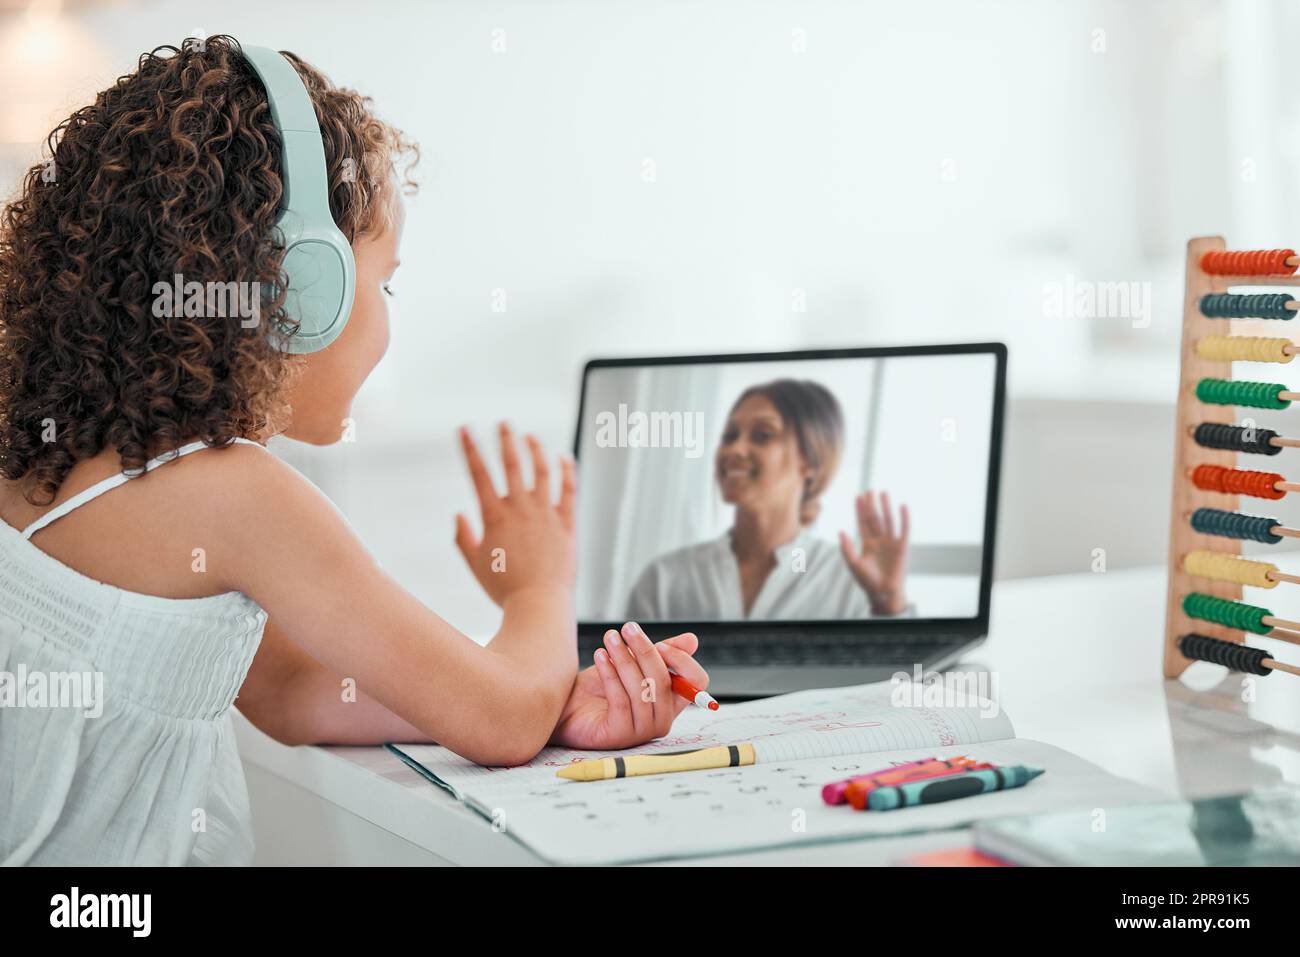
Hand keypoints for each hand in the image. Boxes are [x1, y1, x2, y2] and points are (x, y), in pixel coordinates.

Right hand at [454, 423, 575, 606]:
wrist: (539, 604)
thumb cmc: (503, 588)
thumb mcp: (475, 564)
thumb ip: (463, 538)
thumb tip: (458, 515)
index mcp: (494, 516)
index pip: (478, 474)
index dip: (470, 449)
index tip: (465, 428)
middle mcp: (521, 509)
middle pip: (512, 464)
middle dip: (505, 440)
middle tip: (503, 423)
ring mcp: (546, 514)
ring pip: (542, 471)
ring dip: (536, 450)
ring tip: (530, 437)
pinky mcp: (567, 523)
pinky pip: (568, 490)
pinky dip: (567, 471)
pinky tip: (564, 458)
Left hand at [550, 624, 708, 749]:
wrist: (566, 709)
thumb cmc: (600, 687)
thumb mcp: (632, 664)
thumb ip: (661, 654)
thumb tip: (692, 640)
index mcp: (671, 703)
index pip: (697, 682)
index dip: (682, 660)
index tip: (660, 644)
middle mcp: (662, 720)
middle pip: (664, 681)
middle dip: (645, 650)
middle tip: (627, 628)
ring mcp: (642, 731)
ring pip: (641, 689)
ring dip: (624, 658)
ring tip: (610, 637)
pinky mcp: (619, 736)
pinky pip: (620, 700)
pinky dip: (610, 674)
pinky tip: (600, 655)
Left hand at [839, 490, 908, 614]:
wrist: (883, 593)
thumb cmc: (867, 580)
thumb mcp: (854, 564)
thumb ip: (847, 548)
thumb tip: (840, 531)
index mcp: (867, 544)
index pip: (863, 523)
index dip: (860, 510)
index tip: (857, 497)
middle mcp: (879, 540)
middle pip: (875, 518)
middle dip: (871, 505)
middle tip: (869, 490)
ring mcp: (891, 542)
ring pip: (888, 520)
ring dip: (886, 507)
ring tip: (883, 493)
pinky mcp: (902, 547)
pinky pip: (904, 530)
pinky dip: (904, 518)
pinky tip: (902, 506)